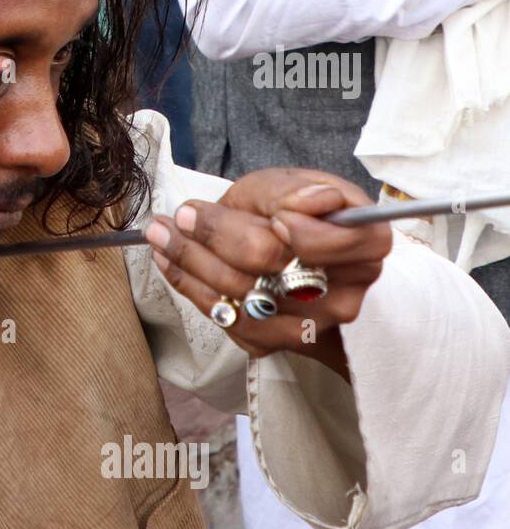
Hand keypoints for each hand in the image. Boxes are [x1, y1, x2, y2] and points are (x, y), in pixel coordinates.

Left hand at [146, 169, 392, 375]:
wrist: (283, 252)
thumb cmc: (289, 212)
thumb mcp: (289, 185)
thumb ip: (293, 190)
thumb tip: (313, 201)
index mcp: (365, 246)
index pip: (321, 243)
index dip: (293, 229)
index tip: (267, 214)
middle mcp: (345, 294)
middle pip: (267, 266)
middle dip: (214, 234)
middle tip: (181, 214)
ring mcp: (310, 325)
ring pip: (238, 294)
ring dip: (190, 260)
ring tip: (163, 233)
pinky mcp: (274, 342)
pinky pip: (225, 318)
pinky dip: (190, 286)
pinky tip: (171, 261)